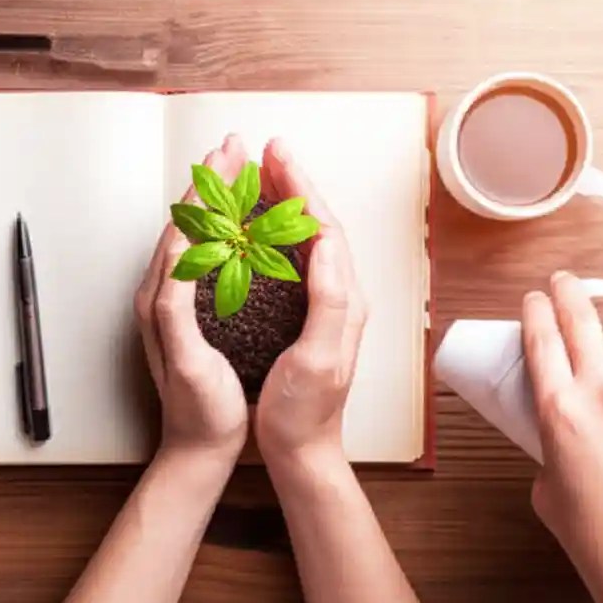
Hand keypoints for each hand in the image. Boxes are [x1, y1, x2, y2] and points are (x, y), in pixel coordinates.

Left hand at [135, 137, 250, 459]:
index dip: (207, 189)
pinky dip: (224, 229)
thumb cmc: (199, 413)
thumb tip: (178, 266)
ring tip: (239, 173)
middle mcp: (163, 296)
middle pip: (186, 223)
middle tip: (235, 148)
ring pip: (196, 235)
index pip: (182, 228)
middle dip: (211, 182)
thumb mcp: (190, 365)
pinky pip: (206, 257)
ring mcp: (177, 305)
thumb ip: (176, 315)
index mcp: (161, 301)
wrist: (197, 452)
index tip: (229, 158)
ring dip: (217, 200)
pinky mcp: (191, 315)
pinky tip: (243, 224)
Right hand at [255, 139, 367, 462]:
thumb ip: (328, 303)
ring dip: (286, 200)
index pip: (325, 227)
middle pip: (317, 223)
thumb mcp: (319, 360)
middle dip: (294, 182)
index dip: (301, 187)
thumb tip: (325, 248)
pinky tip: (258, 225)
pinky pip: (295, 257)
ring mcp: (324, 305)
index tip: (277, 156)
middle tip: (268, 150)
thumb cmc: (304, 414)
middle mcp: (340, 296)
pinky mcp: (307, 316)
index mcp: (344, 300)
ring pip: (306, 237)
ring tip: (263, 173)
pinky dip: (277, 230)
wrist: (302, 452)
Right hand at [522, 271, 602, 602]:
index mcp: (558, 410)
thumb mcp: (546, 483)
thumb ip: (550, 441)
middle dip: (569, 292)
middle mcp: (601, 392)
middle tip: (564, 283)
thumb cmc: (594, 534)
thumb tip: (563, 427)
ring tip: (602, 342)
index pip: (542, 336)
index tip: (534, 297)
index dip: (535, 308)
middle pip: (582, 318)